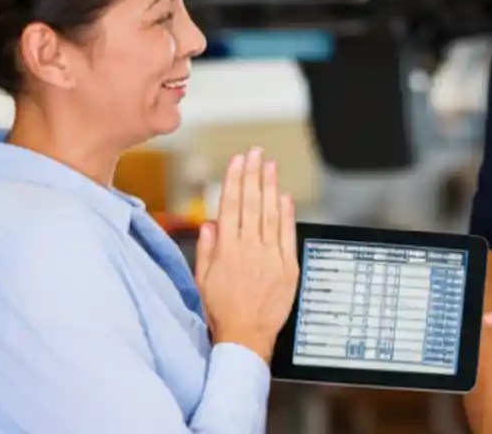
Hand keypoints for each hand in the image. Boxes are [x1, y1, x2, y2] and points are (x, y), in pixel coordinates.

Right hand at [195, 147, 299, 363]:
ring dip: (270, 187)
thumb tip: (211, 223)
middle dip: (253, 174)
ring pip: (270, 214)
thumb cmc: (222, 311)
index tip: (237, 161)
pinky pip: (287, 235)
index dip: (235, 180)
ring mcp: (270, 257)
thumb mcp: (203, 280)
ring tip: (269, 165)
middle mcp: (249, 249)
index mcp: (227, 250)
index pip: (231, 206)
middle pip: (252, 203)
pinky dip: (287, 214)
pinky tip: (284, 196)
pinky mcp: (288, 267)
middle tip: (255, 152)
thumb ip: (208, 249)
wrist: (246, 338)